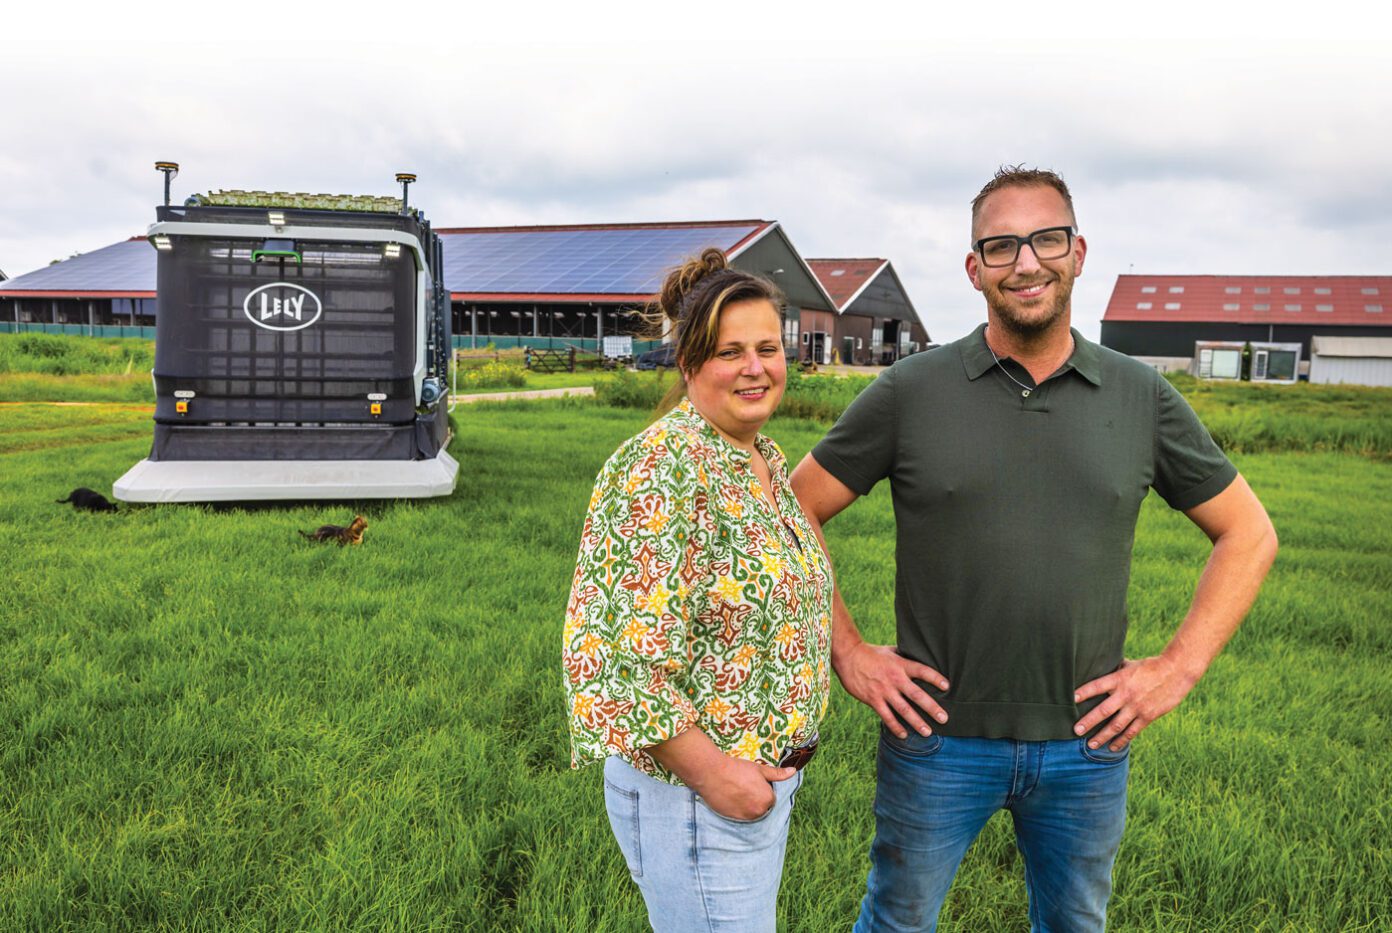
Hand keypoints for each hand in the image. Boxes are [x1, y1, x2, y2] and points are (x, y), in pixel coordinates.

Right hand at [693, 756, 796, 821]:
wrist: (712, 773)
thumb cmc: (737, 768)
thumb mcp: (759, 769)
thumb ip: (777, 774)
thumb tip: (794, 771)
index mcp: (768, 799)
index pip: (770, 798)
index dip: (762, 789)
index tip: (752, 782)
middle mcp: (759, 811)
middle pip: (761, 807)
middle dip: (755, 799)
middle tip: (743, 787)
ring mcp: (745, 817)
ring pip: (750, 813)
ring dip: (746, 806)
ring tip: (736, 792)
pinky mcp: (733, 820)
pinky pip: (740, 817)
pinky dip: (737, 810)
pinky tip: (730, 798)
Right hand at [835, 641, 948, 738]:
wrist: (848, 656)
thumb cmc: (870, 652)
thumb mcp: (890, 651)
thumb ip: (904, 656)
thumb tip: (919, 656)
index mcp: (901, 665)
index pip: (922, 671)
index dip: (935, 678)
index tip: (947, 686)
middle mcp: (895, 678)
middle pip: (917, 695)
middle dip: (932, 707)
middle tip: (944, 719)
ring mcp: (884, 690)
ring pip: (904, 709)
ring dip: (917, 722)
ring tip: (927, 732)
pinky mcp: (873, 699)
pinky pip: (886, 716)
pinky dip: (895, 726)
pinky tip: (903, 735)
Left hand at [1073, 655, 1198, 750]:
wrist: (1177, 672)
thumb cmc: (1151, 665)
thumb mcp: (1130, 664)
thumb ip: (1116, 670)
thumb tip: (1102, 669)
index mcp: (1120, 679)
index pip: (1097, 686)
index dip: (1083, 693)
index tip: (1070, 699)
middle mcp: (1126, 695)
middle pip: (1103, 711)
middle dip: (1088, 722)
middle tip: (1076, 731)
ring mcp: (1137, 707)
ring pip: (1116, 726)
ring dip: (1103, 736)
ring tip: (1091, 745)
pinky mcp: (1148, 716)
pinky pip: (1132, 732)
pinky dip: (1121, 741)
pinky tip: (1113, 747)